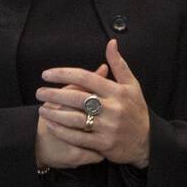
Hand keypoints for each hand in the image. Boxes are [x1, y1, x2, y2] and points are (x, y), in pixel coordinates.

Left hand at [35, 39, 150, 168]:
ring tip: (42, 109)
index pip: (86, 78)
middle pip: (77, 98)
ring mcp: (108, 127)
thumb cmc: (136, 110)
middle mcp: (112, 108)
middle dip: (54, 94)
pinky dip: (62, 131)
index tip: (46, 74)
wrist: (147, 141)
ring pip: (75, 119)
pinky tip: (51, 126)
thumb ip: (119, 64)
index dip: (64, 74)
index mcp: (117, 91)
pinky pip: (78, 137)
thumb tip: (111, 42)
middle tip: (39, 92)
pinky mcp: (103, 144)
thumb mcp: (132, 85)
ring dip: (55, 114)